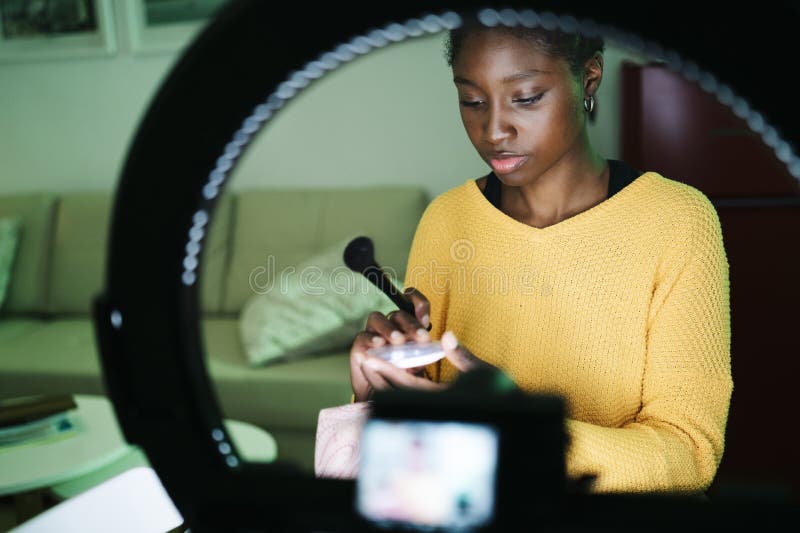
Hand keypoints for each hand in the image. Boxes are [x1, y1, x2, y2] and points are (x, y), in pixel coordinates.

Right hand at [349, 287, 434, 401]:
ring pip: (376, 317)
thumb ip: (435, 350)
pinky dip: (371, 339)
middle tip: (420, 339)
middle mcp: (390, 325)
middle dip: (410, 324)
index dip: (418, 303)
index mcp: (407, 324)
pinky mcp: (360, 347)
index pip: (411, 301)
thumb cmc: (409, 376)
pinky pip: (362, 337)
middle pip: (397, 313)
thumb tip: (448, 339)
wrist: (387, 396)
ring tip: (399, 341)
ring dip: (389, 328)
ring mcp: (373, 334)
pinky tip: (380, 345)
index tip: (426, 320)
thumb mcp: (425, 362)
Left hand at [359, 330, 493, 396]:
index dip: (385, 369)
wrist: (507, 405)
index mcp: (440, 398)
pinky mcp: (437, 403)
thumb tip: (447, 336)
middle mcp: (433, 405)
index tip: (368, 357)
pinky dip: (399, 381)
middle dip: (378, 374)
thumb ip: (460, 355)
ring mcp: (434, 406)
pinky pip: (411, 393)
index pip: (404, 384)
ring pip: (401, 393)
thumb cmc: (498, 389)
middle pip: (396, 391)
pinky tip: (393, 369)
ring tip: (373, 361)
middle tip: (363, 356)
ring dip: (385, 378)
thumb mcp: (480, 371)